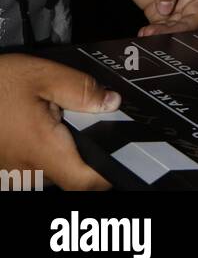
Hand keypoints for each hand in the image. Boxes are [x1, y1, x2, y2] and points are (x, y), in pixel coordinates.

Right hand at [0, 54, 118, 189]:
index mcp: (45, 152)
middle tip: (93, 116)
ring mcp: (16, 175)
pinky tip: (41, 121)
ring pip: (55, 169)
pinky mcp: (7, 169)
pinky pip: (36, 164)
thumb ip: (81, 90)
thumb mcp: (42, 75)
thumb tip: (113, 103)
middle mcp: (31, 172)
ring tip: (61, 114)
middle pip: (74, 174)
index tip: (126, 151)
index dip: (111, 171)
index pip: (89, 181)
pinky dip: (46, 146)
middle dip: (89, 149)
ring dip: (65, 147)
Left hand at [110, 0, 197, 35]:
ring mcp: (173, 1)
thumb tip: (167, 9)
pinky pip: (161, 26)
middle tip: (169, 35)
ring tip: (150, 33)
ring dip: (167, 33)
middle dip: (185, 30)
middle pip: (196, 18)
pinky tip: (145, 33)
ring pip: (178, 25)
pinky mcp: (157, 9)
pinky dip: (155, 33)